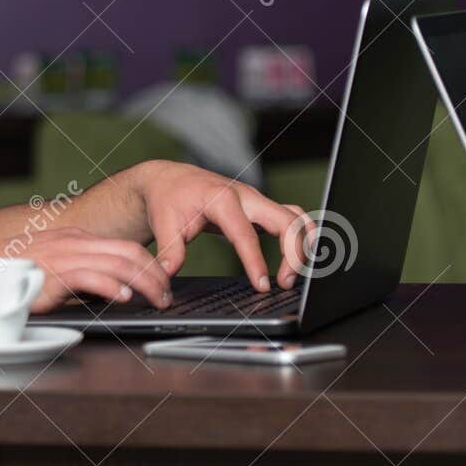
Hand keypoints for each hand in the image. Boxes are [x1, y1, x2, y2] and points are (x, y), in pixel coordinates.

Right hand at [0, 226, 172, 311]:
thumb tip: (109, 293)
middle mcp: (72, 242)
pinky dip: (113, 286)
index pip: (124, 246)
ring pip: (118, 263)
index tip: (162, 283)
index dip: (150, 265)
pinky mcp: (52, 273)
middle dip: (156, 273)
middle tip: (168, 295)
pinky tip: (125, 298)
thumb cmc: (9, 278)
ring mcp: (62, 255)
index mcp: (74, 239)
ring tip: (158, 299)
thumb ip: (78, 277)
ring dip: (144, 283)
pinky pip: (91, 276)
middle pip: (129, 251)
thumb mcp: (51, 272)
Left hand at [133, 161, 308, 290]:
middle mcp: (246, 196)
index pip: (246, 233)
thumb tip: (169, 275)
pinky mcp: (261, 207)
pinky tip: (296, 260)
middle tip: (284, 283)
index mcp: (222, 199)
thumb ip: (169, 251)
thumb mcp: (163, 224)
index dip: (256, 261)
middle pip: (286, 220)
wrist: (170, 179)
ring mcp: (256, 200)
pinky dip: (300, 237)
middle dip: (293, 253)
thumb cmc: (168, 199)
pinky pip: (292, 218)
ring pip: (296, 217)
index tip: (262, 286)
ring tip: (291, 276)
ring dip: (302, 245)